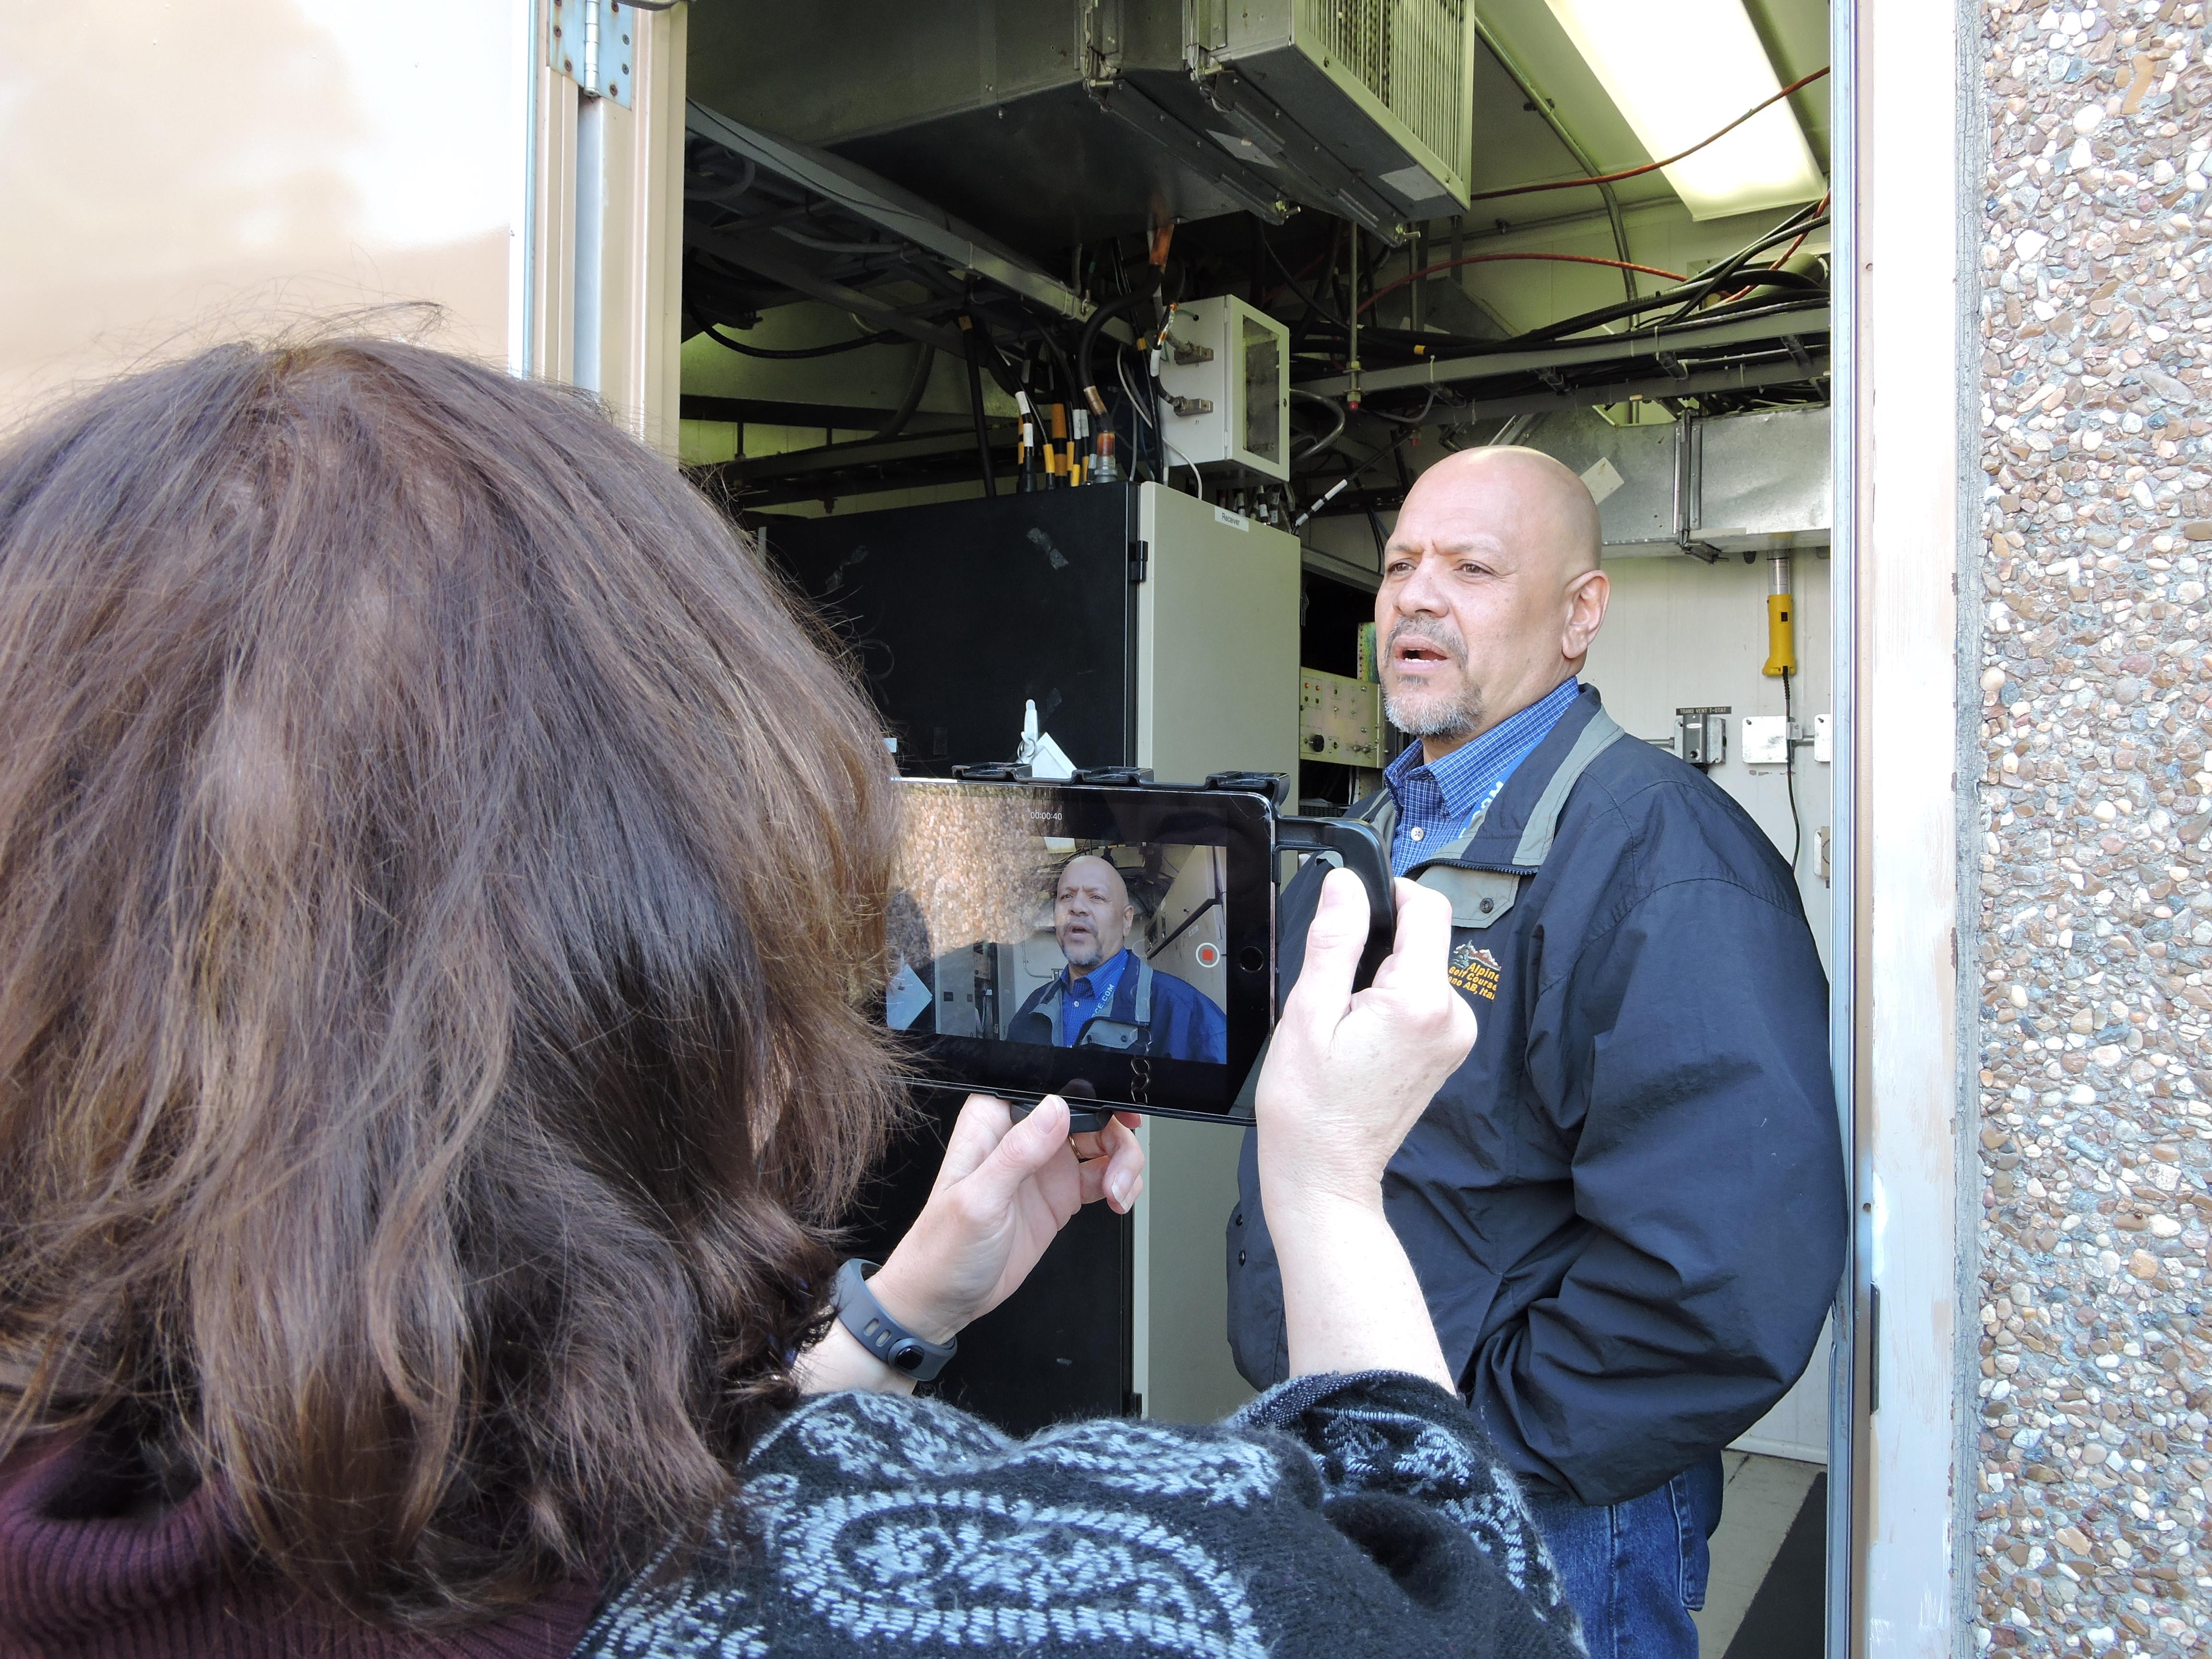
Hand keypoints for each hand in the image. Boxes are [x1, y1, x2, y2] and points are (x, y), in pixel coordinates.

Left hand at [867, 1094, 1144, 1345]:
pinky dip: (1120, 1184)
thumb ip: (1018, 1153)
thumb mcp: (979, 1200)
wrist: (943, 1300)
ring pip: (1100, 1143)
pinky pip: (1102, 1176)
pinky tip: (1117, 1200)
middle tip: (1121, 1166)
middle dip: (1114, 1135)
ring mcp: (1043, 1166)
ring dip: (1122, 1162)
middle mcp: (1021, 1137)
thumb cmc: (943, 1249)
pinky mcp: (1059, 1194)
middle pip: (1087, 1113)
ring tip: (1118, 1192)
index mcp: (994, 1123)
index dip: (1089, 1094)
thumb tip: (1055, 1108)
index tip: (1116, 1115)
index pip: (1050, 1089)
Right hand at [1256, 869, 1475, 1217]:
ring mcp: (1455, 1036)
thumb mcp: (1308, 1012)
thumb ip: (1334, 940)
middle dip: (1376, 948)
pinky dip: (1391, 1003)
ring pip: (1419, 968)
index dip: (1388, 893)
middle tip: (1335, 992)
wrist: (1326, 1170)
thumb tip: (1347, 885)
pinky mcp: (1447, 1049)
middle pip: (1422, 939)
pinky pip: (1422, 999)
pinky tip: (1361, 1037)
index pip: (1427, 908)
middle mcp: (1452, 1017)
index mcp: (1421, 1001)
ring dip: (1381, 979)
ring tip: (1345, 1023)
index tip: (1353, 907)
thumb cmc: (1311, 1107)